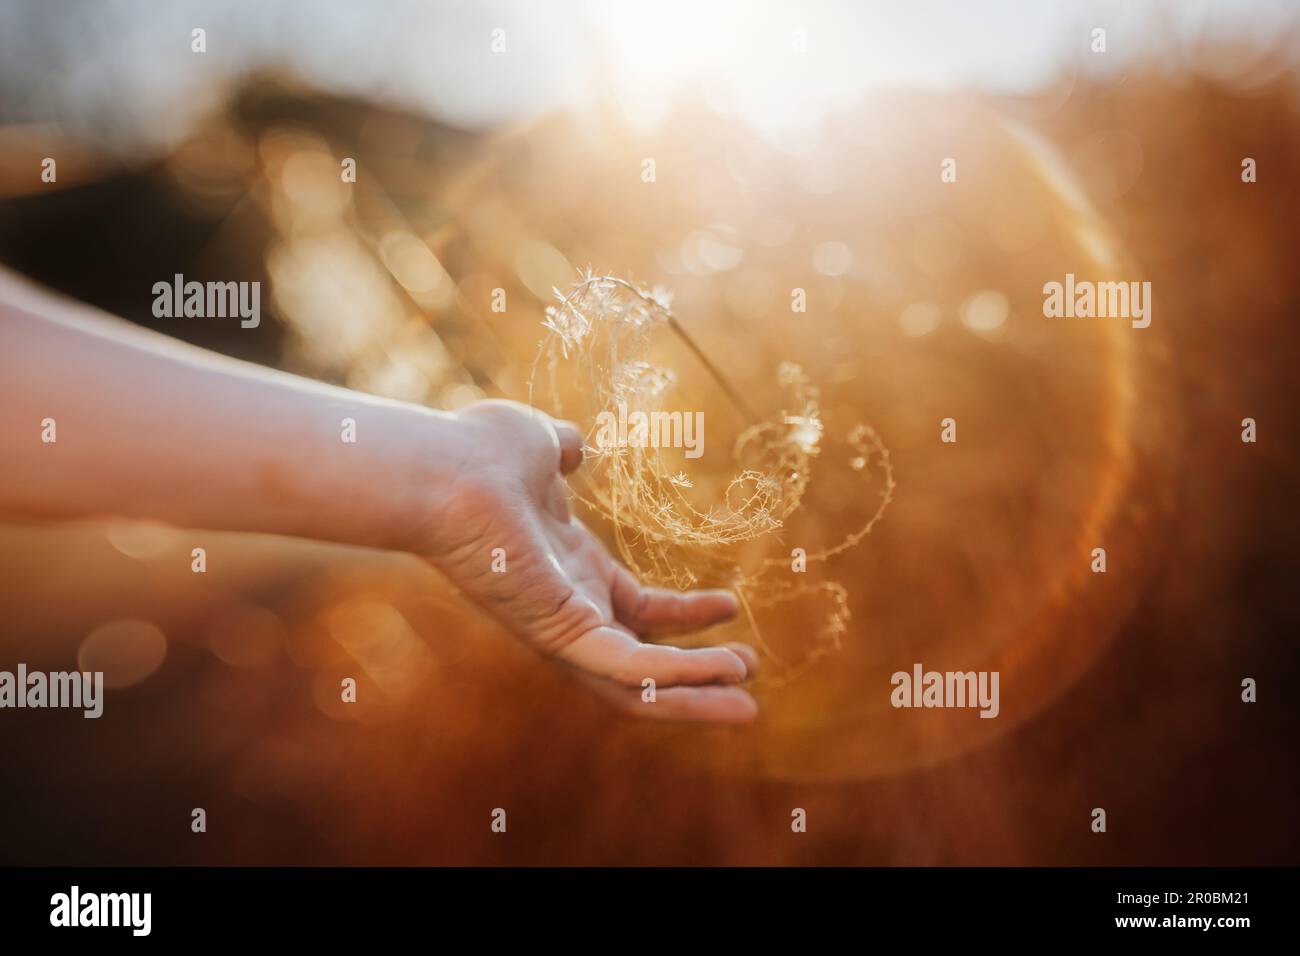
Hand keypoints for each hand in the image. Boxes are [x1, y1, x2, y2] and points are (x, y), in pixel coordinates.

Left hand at [426, 400, 757, 722]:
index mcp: (567, 571)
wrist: (443, 468)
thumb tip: (572, 448)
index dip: (685, 613)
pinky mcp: (560, 632)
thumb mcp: (537, 445)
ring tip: (748, 708)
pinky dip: (678, 677)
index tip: (731, 604)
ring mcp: (561, 626)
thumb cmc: (479, 454)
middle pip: (641, 663)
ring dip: (694, 699)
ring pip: (636, 686)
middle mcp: (566, 607)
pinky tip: (725, 674)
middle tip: (747, 680)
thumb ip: (561, 450)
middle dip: (696, 677)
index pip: (636, 608)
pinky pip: (629, 669)